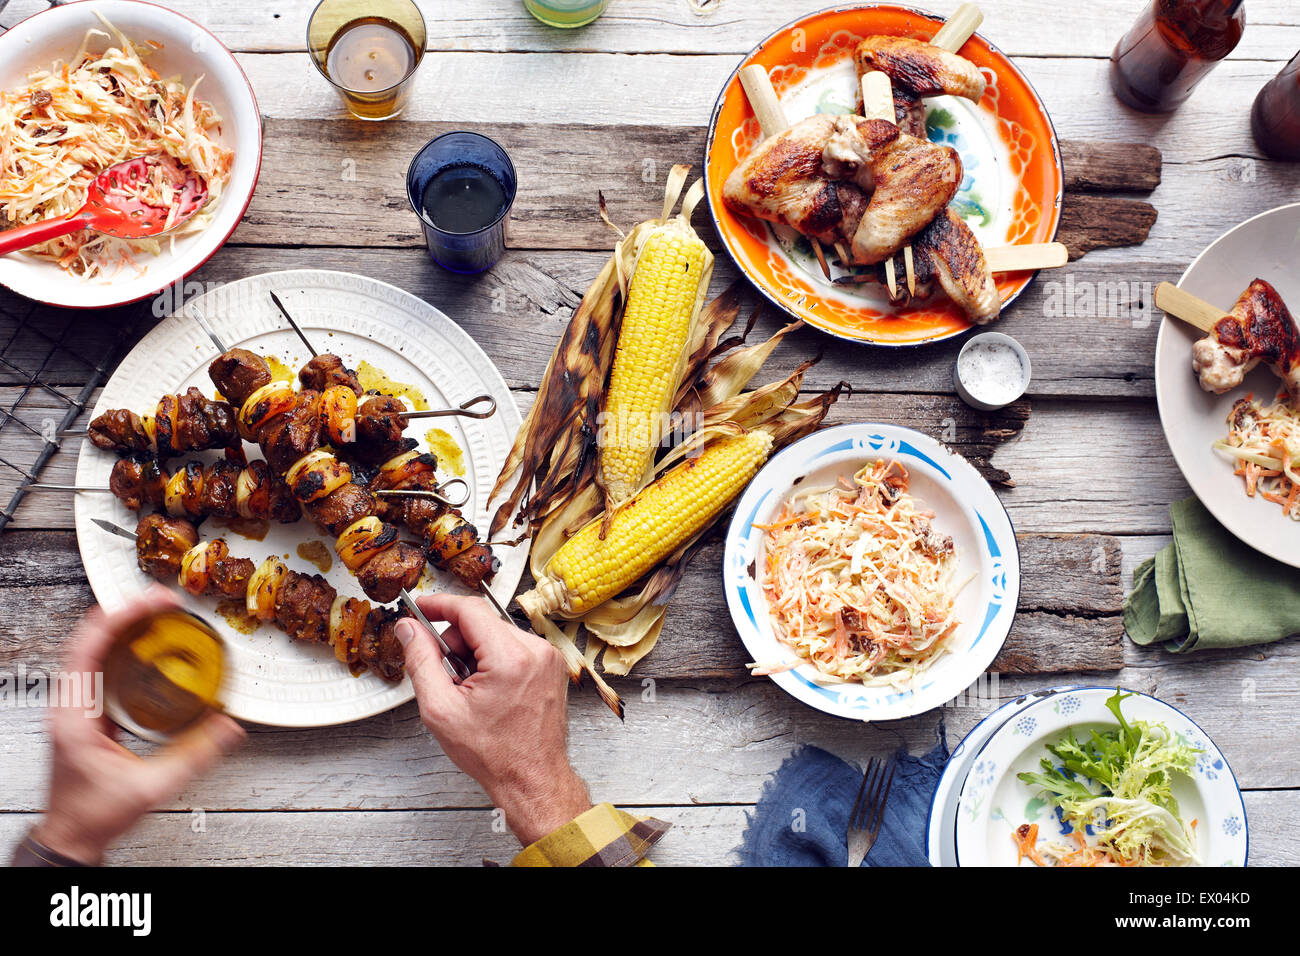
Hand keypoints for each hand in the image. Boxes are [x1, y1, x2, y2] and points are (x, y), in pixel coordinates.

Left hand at [32, 586, 244, 863]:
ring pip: (91, 648)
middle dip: (126, 613)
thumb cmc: (93, 815)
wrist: (72, 836)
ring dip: (122, 627)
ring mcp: (73, 706)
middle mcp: (67, 704)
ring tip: (156, 613)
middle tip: (162, 600)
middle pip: (89, 639)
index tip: (153, 602)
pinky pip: (97, 665)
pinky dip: (121, 647)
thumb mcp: (150, 787)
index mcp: (73, 716)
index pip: (89, 648)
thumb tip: (229, 727)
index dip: (121, 618)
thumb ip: (193, 756)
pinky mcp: (83, 711)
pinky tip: (145, 646)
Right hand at [395, 594, 590, 845]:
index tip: (420, 607)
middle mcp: (536, 651)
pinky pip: (515, 647)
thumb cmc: (493, 753)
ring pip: (497, 634)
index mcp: (510, 657)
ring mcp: (548, 657)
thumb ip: (421, 661)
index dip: (439, 605)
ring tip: (471, 691)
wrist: (532, 779)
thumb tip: (409, 629)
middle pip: (482, 622)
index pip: (469, 609)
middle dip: (456, 643)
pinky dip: (495, 660)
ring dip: (476, 653)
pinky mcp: (552, 665)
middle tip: (447, 676)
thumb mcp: (441, 709)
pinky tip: (489, 690)